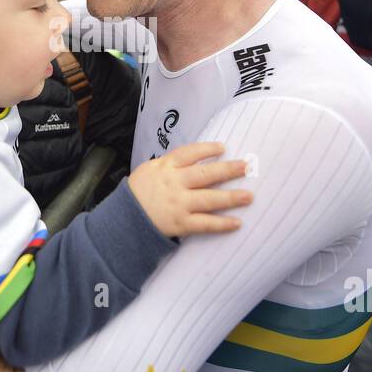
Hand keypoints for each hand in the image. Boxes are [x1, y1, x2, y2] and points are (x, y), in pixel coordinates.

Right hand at [127, 142, 252, 236]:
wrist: (123, 220)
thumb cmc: (138, 192)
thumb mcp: (149, 170)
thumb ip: (170, 164)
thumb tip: (196, 158)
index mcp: (165, 167)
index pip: (189, 153)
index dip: (207, 149)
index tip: (223, 147)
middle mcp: (174, 183)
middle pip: (205, 174)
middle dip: (227, 170)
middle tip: (246, 167)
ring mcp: (178, 204)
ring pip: (209, 199)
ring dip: (231, 197)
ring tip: (248, 196)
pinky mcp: (181, 224)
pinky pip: (205, 224)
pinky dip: (222, 224)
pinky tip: (237, 223)